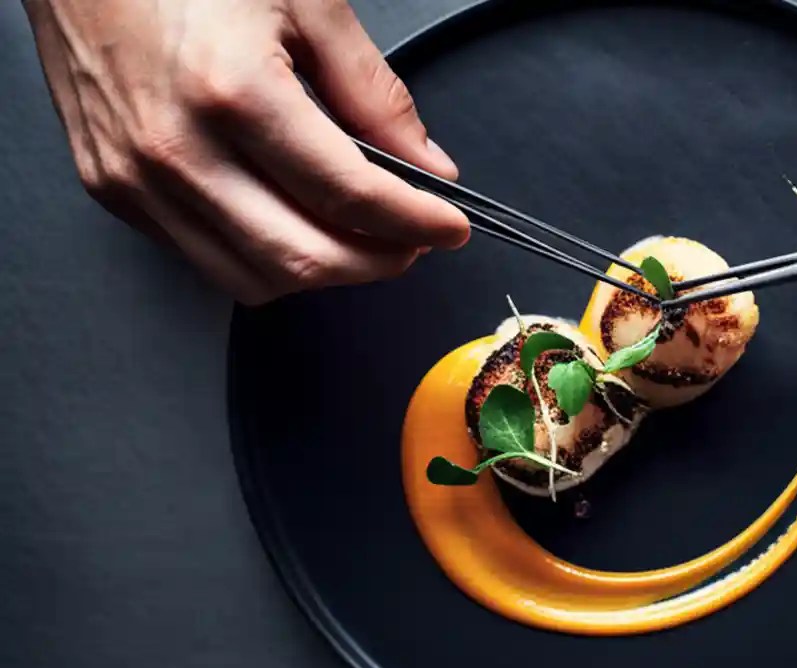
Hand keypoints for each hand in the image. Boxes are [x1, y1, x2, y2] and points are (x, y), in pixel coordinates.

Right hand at [25, 0, 468, 304]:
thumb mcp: (308, 5)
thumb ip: (375, 95)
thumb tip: (429, 167)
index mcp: (233, 91)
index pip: (349, 196)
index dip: (415, 222)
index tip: (450, 226)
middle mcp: (177, 149)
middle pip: (305, 259)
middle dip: (378, 262)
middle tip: (413, 239)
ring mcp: (137, 180)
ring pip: (257, 279)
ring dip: (324, 270)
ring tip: (360, 234)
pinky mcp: (114, 192)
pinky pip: (209, 261)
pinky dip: (267, 259)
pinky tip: (295, 221)